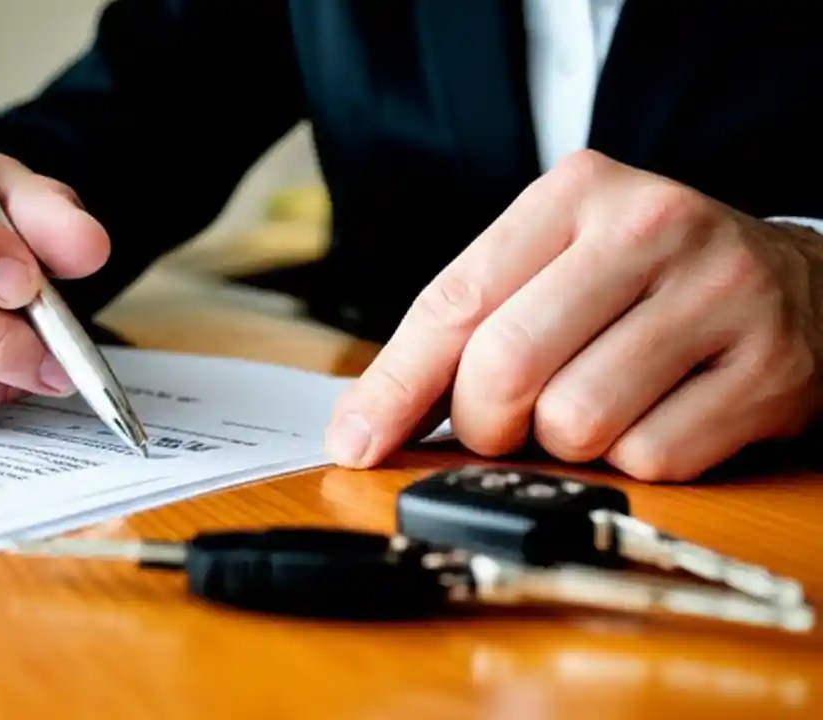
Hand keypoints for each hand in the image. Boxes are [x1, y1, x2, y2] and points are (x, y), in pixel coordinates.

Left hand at [326, 149, 822, 481]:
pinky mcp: (771, 368)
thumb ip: (463, 328)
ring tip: (592, 405)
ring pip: (575, 422)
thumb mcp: (552, 266)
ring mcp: (720, 295)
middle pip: (505, 368)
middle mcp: (652, 227)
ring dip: (563, 442)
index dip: (394, 386)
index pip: (455, 300)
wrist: (801, 282)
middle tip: (502, 424)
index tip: (356, 441)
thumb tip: (364, 426)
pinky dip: (633, 460)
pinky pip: (651, 459)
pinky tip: (654, 415)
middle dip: (483, 423)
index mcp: (576, 192)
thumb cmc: (643, 282)